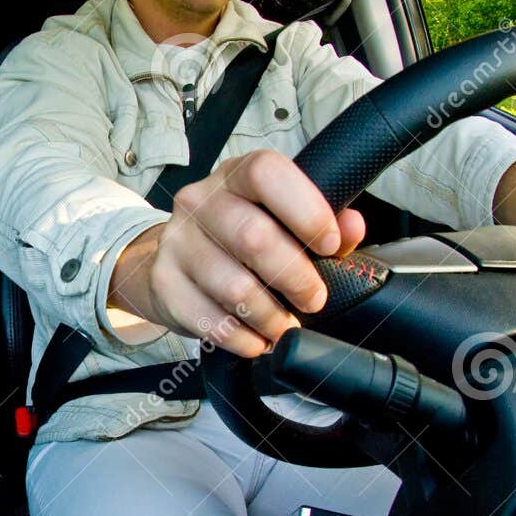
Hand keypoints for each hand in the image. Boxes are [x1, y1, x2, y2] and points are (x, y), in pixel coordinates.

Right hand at [108, 150, 365, 357]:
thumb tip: (353, 225)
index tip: (330, 245)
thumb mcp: (280, 220)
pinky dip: (241, 338)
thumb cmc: (237, 240)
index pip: (267, 174)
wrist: (170, 262)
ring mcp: (176, 240)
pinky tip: (255, 340)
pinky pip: (208, 319)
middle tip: (314, 300)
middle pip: (253, 237)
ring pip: (233, 286)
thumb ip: (322, 223)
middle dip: (296, 278)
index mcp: (236, 175)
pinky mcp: (163, 282)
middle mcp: (200, 200)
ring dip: (270, 316)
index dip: (306, 210)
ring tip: (284, 326)